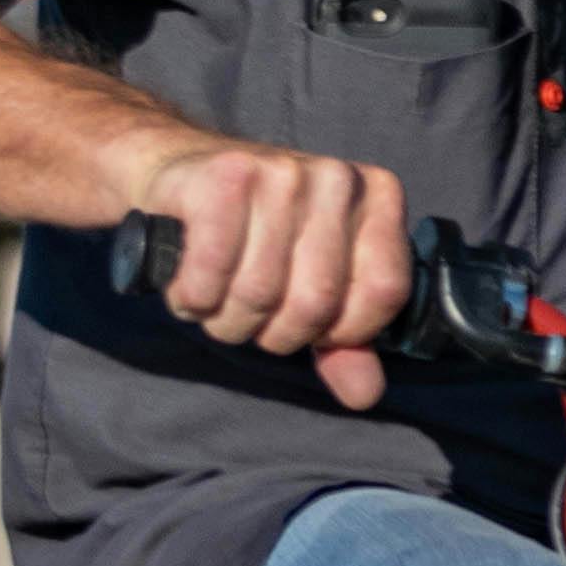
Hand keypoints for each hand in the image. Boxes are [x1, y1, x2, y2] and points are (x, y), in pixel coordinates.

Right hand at [125, 140, 412, 410]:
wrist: (180, 171)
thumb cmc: (252, 237)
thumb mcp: (309, 286)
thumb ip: (344, 342)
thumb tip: (364, 395)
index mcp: (377, 196)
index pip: (384, 293)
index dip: (340, 330)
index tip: (307, 320)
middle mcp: (337, 178)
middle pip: (316, 304)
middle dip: (272, 332)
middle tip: (250, 311)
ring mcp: (282, 172)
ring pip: (258, 294)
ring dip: (225, 318)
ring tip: (215, 294)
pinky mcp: (225, 176)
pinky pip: (210, 276)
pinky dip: (192, 296)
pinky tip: (189, 280)